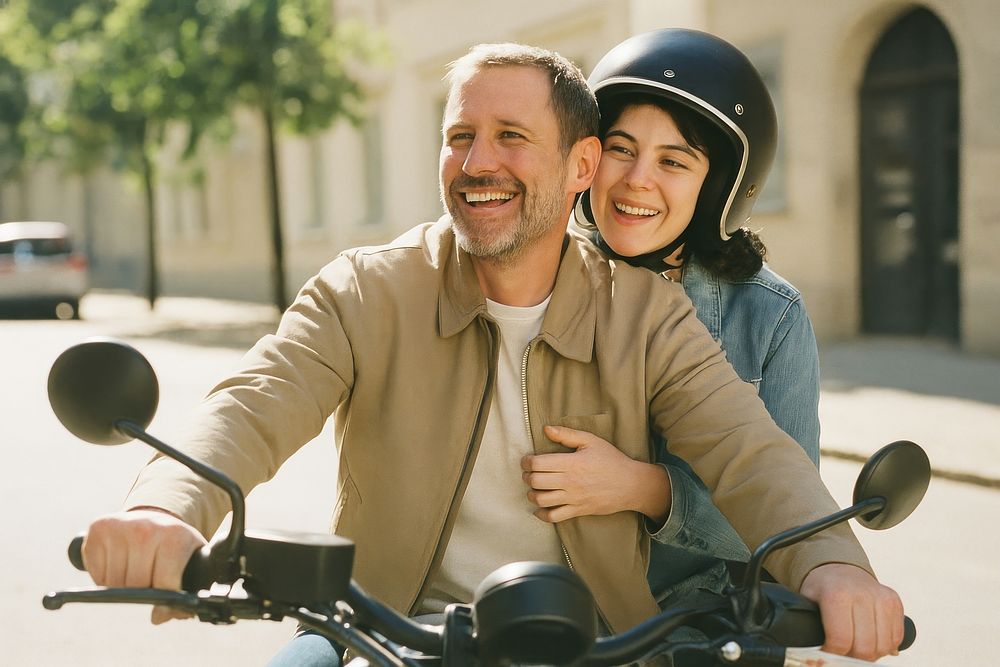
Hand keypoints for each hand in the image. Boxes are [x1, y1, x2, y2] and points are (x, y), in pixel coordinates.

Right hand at [82, 508, 205, 623]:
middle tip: (147, 582)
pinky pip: (96, 573)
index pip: (164, 582)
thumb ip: (183, 593)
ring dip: (120, 588)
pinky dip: (103, 578)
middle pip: (135, 585)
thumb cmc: (173, 546)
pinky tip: (118, 563)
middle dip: (141, 592)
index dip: (163, 598)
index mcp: (175, 536)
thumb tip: (159, 617)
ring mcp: (121, 526)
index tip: (162, 605)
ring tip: (133, 572)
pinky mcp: (98, 527)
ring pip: (112, 582)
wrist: (155, 518)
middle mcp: (147, 528)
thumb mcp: (189, 563)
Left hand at [520, 425, 669, 522]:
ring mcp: (574, 498)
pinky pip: (554, 517)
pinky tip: (540, 508)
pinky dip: (542, 514)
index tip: (527, 460)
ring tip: (533, 488)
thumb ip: (567, 434)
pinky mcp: (578, 511)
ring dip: (531, 494)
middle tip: (529, 473)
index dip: (527, 462)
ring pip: (541, 500)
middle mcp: (570, 482)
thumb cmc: (611, 460)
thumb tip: (546, 429)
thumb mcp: (591, 441)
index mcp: (572, 463)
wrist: (631, 484)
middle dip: (527, 476)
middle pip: (535, 481)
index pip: (538, 464)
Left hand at [800, 563, 903, 660]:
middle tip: (843, 654)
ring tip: (856, 649)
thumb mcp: (807, 602)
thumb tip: (818, 657)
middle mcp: (862, 594)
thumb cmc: (821, 590)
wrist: (838, 568)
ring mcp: (881, 597)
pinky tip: (872, 642)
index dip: (834, 654)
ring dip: (871, 654)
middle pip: (865, 647)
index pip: (841, 640)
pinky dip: (886, 646)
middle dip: (853, 657)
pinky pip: (896, 637)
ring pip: (883, 646)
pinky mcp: (894, 601)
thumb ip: (811, 626)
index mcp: (836, 595)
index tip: (827, 653)